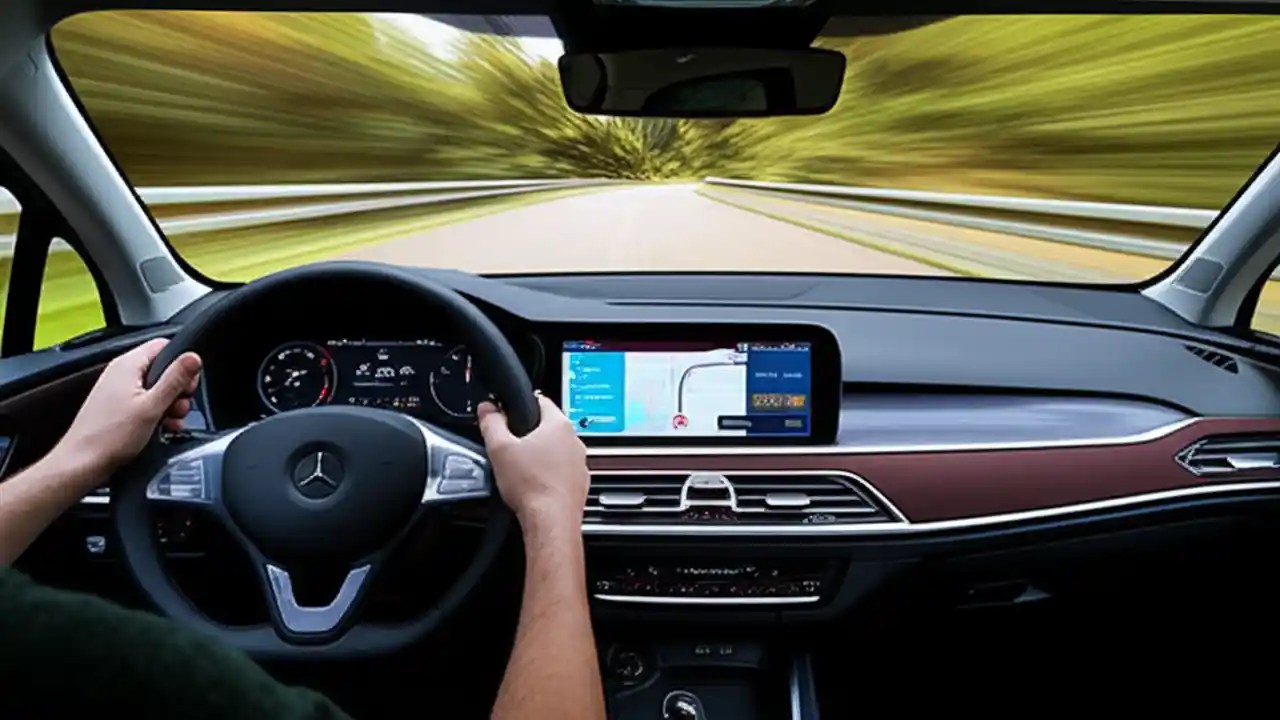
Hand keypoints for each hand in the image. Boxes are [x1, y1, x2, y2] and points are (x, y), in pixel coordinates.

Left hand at [54, 339, 201, 477]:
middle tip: (179, 406)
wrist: (82, 463)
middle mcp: (121, 374)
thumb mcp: (153, 406)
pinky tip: (162, 427)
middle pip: (163, 369)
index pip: (163, 346)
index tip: (188, 384)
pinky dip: (158, 413)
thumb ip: (175, 379)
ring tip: (169, 421)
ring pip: (156, 388)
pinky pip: (146, 402)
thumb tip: (193, 357)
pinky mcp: (118, 407)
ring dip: (170, 404)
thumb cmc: (109, 437)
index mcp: (127, 365)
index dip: (182, 363)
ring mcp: (118, 391)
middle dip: (178, 389)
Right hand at [478, 395, 588, 530]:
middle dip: (529, 434)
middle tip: (510, 445)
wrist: (551, 522)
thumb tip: (487, 409)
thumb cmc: (532, 487)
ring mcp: (580, 464)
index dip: (521, 403)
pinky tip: (534, 485)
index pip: (540, 400)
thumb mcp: (499, 449)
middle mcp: (575, 442)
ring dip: (540, 456)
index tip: (509, 411)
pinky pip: (561, 472)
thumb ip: (491, 423)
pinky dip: (549, 476)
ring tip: (521, 469)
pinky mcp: (579, 484)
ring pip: (556, 451)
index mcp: (559, 425)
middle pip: (548, 427)